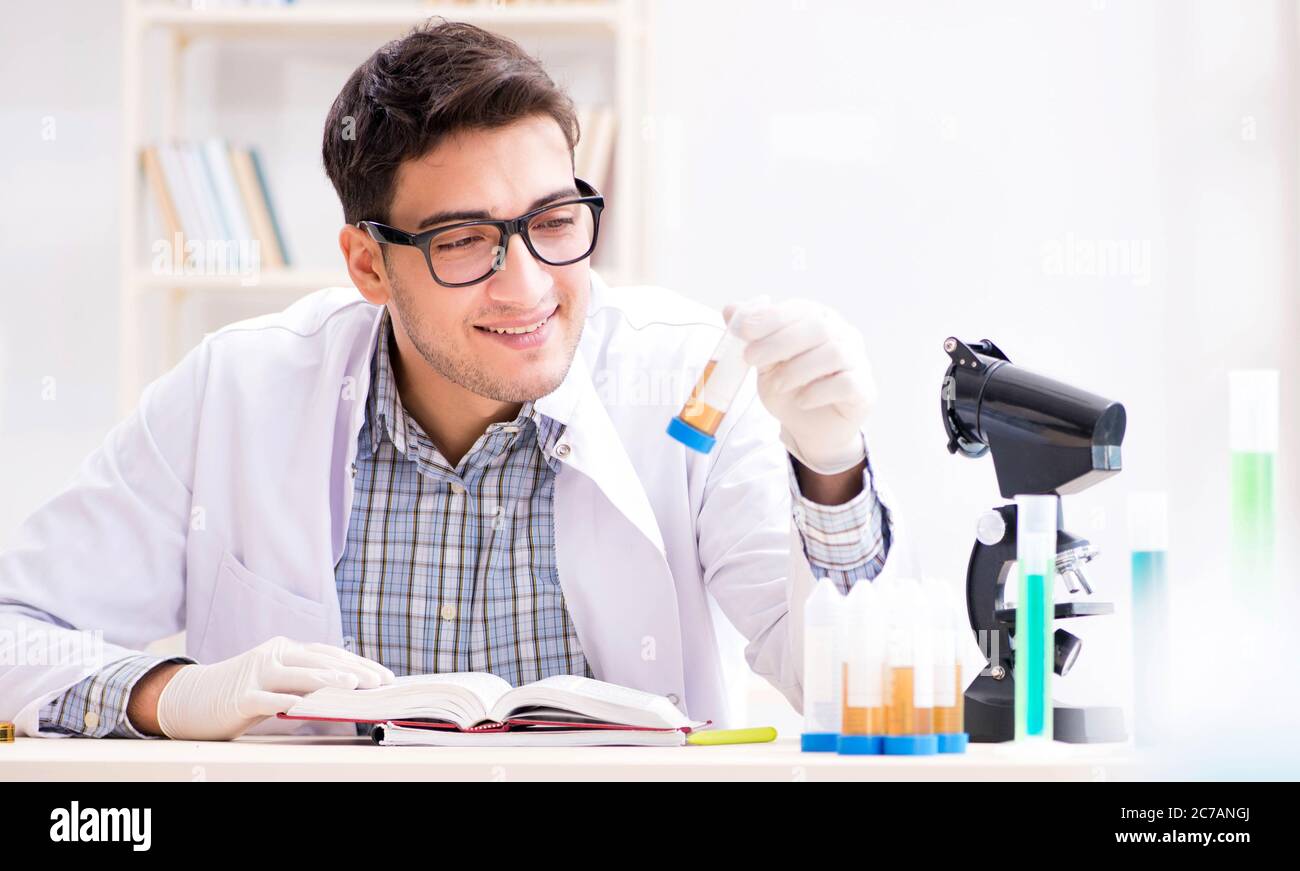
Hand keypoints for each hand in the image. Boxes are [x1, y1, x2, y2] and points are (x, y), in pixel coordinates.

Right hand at [155, 636, 394, 740]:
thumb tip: (349, 690)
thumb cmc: (243, 692)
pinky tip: (304, 707)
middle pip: (320, 660)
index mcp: (286, 649)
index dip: (360, 663)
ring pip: (298, 674)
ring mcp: (256, 674)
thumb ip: (306, 681)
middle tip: (380, 682)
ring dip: (327, 679)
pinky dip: (287, 703)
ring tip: (353, 685)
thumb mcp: (277, 681)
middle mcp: (274, 655)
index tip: (385, 676)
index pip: (331, 653)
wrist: (191, 699)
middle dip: (354, 670)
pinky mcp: (240, 696)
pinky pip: (268, 699)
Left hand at [723, 297, 875, 474]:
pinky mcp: (864, 389)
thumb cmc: (789, 386)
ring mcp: (858, 359)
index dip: (769, 318)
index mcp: (818, 318)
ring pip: (834, 353)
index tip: (742, 332)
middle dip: (779, 343)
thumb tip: (730, 309)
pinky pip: (846, 383)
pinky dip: (818, 392)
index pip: (798, 309)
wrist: (809, 427)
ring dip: (797, 370)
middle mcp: (843, 333)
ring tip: (776, 385)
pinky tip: (801, 400)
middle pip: (818, 327)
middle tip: (752, 360)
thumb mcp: (763, 360)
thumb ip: (750, 335)